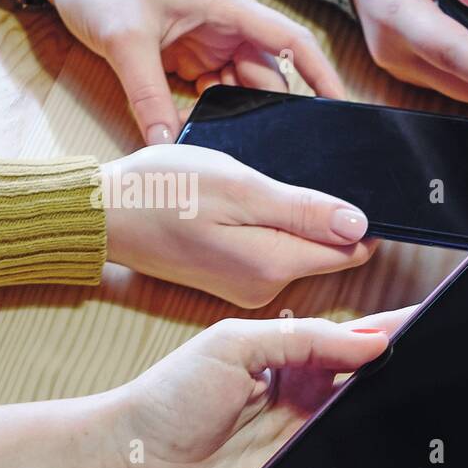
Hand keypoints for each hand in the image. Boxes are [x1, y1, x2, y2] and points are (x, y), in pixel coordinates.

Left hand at [20, 0, 343, 143]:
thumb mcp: (123, 42)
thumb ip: (147, 97)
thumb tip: (167, 146)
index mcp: (228, 9)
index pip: (292, 42)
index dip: (322, 76)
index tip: (341, 109)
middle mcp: (228, 27)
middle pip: (269, 77)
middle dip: (267, 111)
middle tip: (263, 147)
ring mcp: (212, 45)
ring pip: (243, 90)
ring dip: (234, 115)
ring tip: (221, 139)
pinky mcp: (194, 60)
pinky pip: (216, 94)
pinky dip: (211, 114)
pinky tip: (198, 128)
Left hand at [97, 311, 410, 467]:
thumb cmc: (164, 400)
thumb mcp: (232, 347)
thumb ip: (304, 339)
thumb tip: (372, 340)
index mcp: (292, 363)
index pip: (356, 343)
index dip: (395, 332)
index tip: (436, 321)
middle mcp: (304, 406)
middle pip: (371, 391)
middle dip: (409, 380)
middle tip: (452, 372)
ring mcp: (302, 451)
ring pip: (366, 438)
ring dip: (396, 431)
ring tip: (441, 417)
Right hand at [102, 145, 374, 307]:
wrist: (102, 212)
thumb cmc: (161, 191)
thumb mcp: (239, 188)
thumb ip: (302, 209)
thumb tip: (359, 225)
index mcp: (274, 266)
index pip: (350, 251)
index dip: (364, 221)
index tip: (363, 189)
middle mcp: (267, 288)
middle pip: (327, 251)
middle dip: (328, 217)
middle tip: (297, 179)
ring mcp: (249, 287)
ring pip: (299, 249)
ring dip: (296, 219)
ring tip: (264, 189)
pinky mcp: (233, 278)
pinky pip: (272, 251)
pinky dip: (270, 227)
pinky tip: (247, 205)